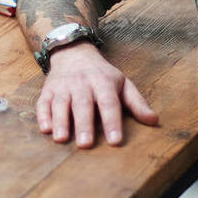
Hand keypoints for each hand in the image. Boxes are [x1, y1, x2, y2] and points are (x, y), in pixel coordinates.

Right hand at [36, 42, 157, 147]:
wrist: (73, 52)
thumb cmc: (102, 75)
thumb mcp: (123, 83)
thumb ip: (137, 103)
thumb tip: (154, 121)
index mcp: (103, 83)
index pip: (109, 103)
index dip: (112, 122)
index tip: (115, 141)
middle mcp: (82, 84)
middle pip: (83, 105)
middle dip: (83, 124)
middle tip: (85, 144)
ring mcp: (63, 86)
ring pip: (61, 103)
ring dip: (60, 121)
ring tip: (61, 138)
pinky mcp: (48, 89)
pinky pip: (43, 102)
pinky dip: (43, 115)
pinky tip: (45, 129)